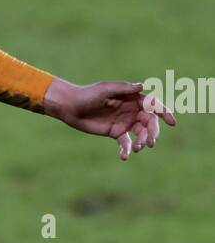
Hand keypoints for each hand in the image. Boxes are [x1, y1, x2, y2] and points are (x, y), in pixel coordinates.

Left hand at [43, 78, 175, 159]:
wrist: (71, 107)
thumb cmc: (88, 94)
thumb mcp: (106, 89)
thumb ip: (124, 89)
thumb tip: (142, 85)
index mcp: (133, 97)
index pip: (153, 105)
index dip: (164, 112)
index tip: (172, 122)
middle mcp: (132, 110)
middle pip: (150, 122)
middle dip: (153, 132)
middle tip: (151, 143)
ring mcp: (125, 122)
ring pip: (140, 133)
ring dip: (142, 142)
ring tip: (137, 149)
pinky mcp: (115, 133)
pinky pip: (125, 142)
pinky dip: (127, 150)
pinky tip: (124, 156)